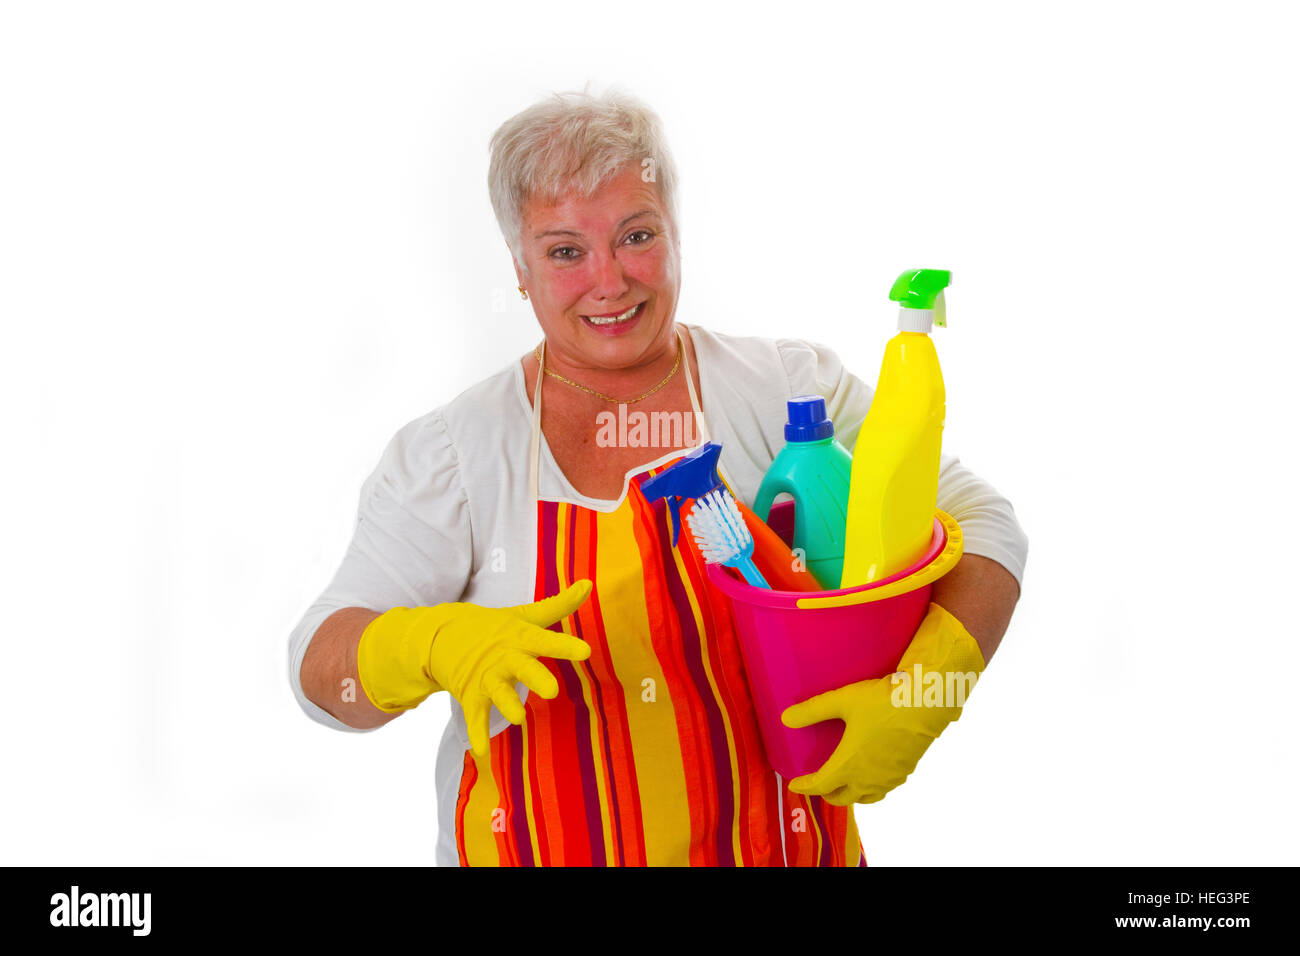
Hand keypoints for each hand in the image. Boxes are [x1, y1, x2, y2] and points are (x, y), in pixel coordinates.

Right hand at [357, 580, 593, 755]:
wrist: (444, 635)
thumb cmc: (496, 627)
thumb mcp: (526, 615)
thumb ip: (560, 604)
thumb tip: (590, 583)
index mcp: (520, 637)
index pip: (545, 640)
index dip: (565, 646)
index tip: (586, 651)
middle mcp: (504, 657)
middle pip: (522, 667)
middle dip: (535, 677)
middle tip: (552, 690)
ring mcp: (486, 677)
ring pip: (497, 692)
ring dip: (507, 704)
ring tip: (518, 718)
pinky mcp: (471, 695)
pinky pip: (474, 717)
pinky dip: (476, 734)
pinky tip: (481, 752)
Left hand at [781, 602, 985, 804]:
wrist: (925, 704)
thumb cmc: (882, 701)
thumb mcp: (842, 701)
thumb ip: (812, 710)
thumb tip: (785, 718)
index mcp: (848, 766)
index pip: (820, 785)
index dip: (805, 787)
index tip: (794, 785)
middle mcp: (867, 778)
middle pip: (841, 797)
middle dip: (826, 793)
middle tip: (817, 784)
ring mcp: (888, 778)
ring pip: (865, 797)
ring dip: (850, 795)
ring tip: (843, 785)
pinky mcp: (905, 771)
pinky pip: (884, 789)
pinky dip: (871, 789)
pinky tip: (872, 776)